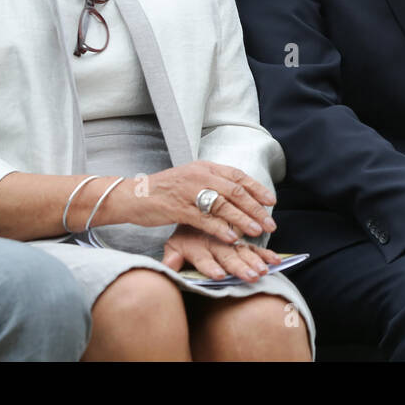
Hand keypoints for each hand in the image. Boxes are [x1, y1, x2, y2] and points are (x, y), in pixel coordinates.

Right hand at [100, 161, 276, 247]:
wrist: (133, 195)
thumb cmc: (164, 190)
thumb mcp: (191, 179)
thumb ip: (212, 183)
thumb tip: (238, 194)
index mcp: (205, 167)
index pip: (237, 176)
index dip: (256, 188)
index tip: (271, 201)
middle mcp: (199, 175)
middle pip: (235, 191)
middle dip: (256, 208)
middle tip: (270, 223)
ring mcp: (189, 191)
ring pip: (223, 205)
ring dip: (243, 219)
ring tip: (257, 231)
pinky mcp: (178, 208)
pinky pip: (204, 219)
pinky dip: (220, 228)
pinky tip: (232, 237)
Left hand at [160, 225, 283, 282]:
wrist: (195, 204)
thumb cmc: (185, 233)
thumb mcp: (174, 245)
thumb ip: (172, 257)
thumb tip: (167, 267)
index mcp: (195, 244)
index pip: (203, 257)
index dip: (210, 265)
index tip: (219, 275)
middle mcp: (214, 240)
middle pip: (226, 254)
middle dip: (238, 266)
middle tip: (251, 276)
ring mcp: (229, 238)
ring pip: (242, 248)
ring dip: (254, 259)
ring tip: (264, 270)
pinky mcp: (240, 237)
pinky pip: (254, 245)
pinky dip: (264, 253)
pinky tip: (276, 260)